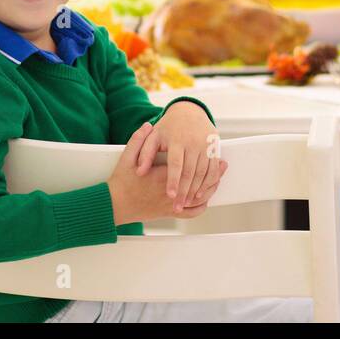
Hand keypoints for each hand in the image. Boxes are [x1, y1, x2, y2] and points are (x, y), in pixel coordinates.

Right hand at [107, 122, 226, 224]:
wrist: (116, 205)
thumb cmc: (121, 182)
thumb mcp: (126, 158)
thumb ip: (138, 141)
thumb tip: (147, 125)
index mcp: (161, 177)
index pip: (188, 169)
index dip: (203, 161)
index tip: (211, 152)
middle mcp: (169, 193)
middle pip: (198, 185)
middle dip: (212, 175)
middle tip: (223, 166)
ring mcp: (170, 205)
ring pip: (197, 200)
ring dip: (210, 190)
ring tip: (218, 180)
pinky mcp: (168, 213)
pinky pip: (190, 213)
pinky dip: (200, 206)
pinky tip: (205, 199)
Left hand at [136, 102, 223, 212]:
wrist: (190, 111)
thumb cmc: (169, 127)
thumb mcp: (154, 136)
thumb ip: (145, 153)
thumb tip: (140, 171)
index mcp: (177, 140)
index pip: (176, 164)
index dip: (173, 181)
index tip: (170, 195)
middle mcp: (193, 143)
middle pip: (190, 172)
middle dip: (184, 191)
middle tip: (177, 206)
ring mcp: (205, 145)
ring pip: (203, 172)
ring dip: (196, 190)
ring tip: (187, 203)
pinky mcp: (214, 148)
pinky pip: (213, 168)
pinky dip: (209, 182)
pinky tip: (201, 193)